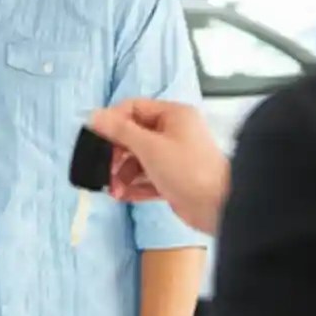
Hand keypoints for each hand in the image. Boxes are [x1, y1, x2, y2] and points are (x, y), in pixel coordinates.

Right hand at [90, 99, 228, 235]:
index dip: (112, 121)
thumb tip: (94, 115)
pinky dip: (134, 186)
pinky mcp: (174, 180)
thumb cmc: (188, 170)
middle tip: (104, 169)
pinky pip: (147, 178)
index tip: (95, 138)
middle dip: (116, 154)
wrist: (220, 207)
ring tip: (114, 190)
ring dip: (122, 174)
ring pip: (139, 159)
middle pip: (134, 135)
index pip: (133, 108)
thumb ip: (120, 130)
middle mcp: (174, 132)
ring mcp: (174, 157)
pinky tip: (122, 196)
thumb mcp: (149, 147)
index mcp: (173, 115)